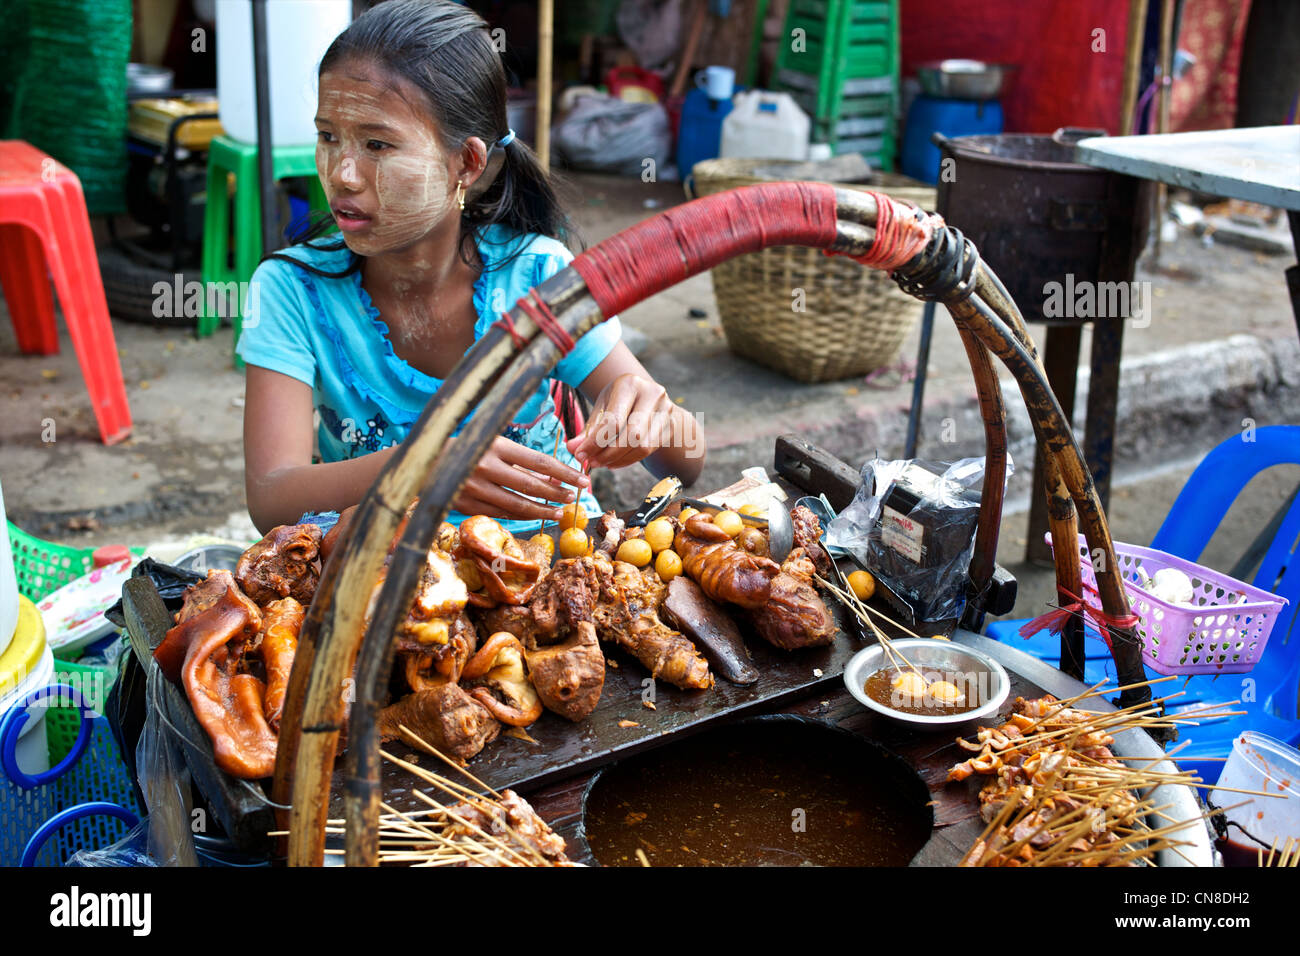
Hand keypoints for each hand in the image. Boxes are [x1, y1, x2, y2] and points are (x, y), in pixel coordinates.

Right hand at [453, 436, 589, 521]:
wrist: (421, 461)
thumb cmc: (465, 447)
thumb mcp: (492, 442)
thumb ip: (520, 459)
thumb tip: (552, 476)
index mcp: (495, 445)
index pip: (540, 461)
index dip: (564, 472)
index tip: (582, 479)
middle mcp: (485, 466)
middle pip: (531, 486)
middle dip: (557, 493)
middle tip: (573, 497)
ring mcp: (474, 488)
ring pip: (517, 505)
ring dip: (542, 510)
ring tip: (559, 511)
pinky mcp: (466, 505)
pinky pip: (500, 514)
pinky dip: (520, 516)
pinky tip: (534, 516)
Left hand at [566, 373, 676, 469]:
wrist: (647, 398)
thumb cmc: (620, 401)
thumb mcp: (602, 407)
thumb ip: (589, 428)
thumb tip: (572, 449)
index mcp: (630, 384)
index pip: (613, 420)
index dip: (595, 442)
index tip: (579, 455)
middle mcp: (652, 394)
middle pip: (631, 435)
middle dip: (608, 454)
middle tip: (591, 463)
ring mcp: (665, 411)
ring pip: (642, 446)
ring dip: (618, 459)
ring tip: (601, 462)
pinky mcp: (670, 426)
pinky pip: (648, 451)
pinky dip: (628, 460)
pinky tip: (614, 462)